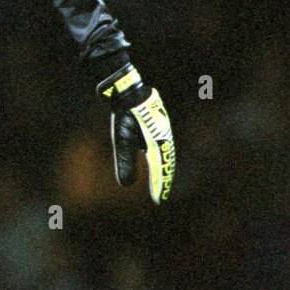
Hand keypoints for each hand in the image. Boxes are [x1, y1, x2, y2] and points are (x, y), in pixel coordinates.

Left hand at [97, 63, 174, 203]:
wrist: (127, 88)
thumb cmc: (124, 112)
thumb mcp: (121, 138)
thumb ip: (126, 161)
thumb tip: (126, 186)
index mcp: (158, 141)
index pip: (160, 169)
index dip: (159, 185)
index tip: (158, 201)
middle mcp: (165, 136)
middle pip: (167, 163)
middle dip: (164, 179)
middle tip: (160, 196)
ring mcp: (162, 129)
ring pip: (166, 153)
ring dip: (164, 168)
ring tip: (160, 183)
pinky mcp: (157, 123)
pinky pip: (162, 144)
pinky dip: (160, 156)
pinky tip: (156, 160)